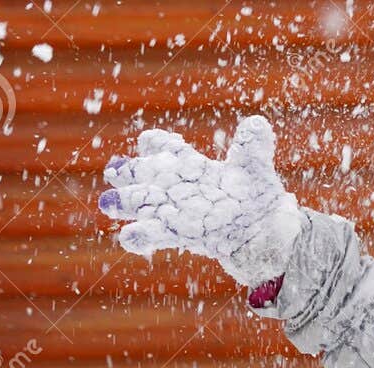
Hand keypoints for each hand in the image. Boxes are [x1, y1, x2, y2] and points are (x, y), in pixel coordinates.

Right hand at [98, 115, 303, 285]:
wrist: (264, 236)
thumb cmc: (258, 200)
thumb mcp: (256, 171)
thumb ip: (253, 147)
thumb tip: (257, 123)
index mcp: (194, 166)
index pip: (169, 149)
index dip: (159, 145)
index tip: (149, 143)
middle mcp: (179, 187)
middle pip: (147, 175)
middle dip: (130, 173)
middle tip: (114, 171)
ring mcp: (177, 211)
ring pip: (143, 204)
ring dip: (125, 203)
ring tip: (108, 204)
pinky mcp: (181, 235)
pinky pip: (156, 235)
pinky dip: (141, 237)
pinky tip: (130, 238)